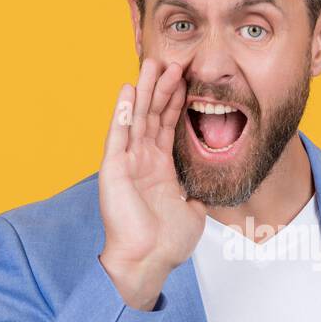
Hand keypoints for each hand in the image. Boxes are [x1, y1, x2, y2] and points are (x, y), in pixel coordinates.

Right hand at [98, 58, 205, 309]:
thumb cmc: (166, 243)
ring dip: (143, 90)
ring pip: (136, 118)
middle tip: (170, 60)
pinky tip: (126, 91)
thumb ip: (198, 194)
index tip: (187, 78)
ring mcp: (127, 163)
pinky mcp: (114, 170)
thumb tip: (206, 190)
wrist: (148, 261)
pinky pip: (118, 135)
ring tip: (150, 63)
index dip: (177, 101)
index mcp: (160, 167)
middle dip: (161, 87)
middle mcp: (142, 161)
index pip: (168, 125)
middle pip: (152, 115)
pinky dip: (121, 112)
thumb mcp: (193, 212)